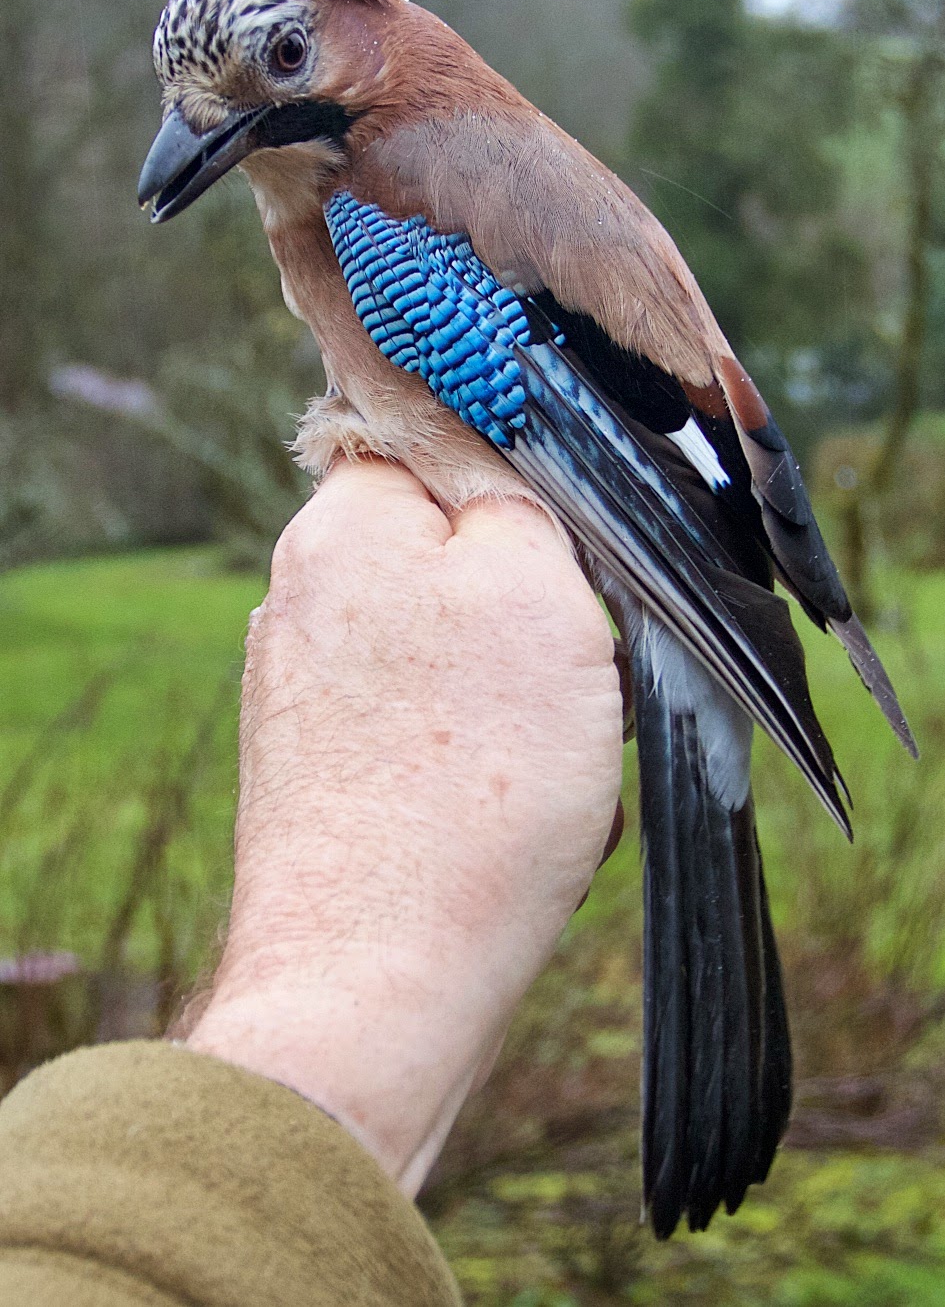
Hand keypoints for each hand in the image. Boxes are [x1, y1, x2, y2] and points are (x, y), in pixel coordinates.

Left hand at [184, 459, 622, 1194]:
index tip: (572, 563)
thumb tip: (491, 460)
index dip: (524, 499)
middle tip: (578, 682)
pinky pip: (437, 740)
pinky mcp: (324, 776)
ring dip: (525, 703)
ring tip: (552, 771)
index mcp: (340, 528)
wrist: (378, 981)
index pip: (439, 447)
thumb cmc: (470, 781)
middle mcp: (303, 600)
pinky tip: (516, 824)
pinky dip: (490, 769)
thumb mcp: (532, 588)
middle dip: (534, 617)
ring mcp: (306, 695)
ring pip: (460, 661)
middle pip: (458, 565)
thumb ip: (509, 494)